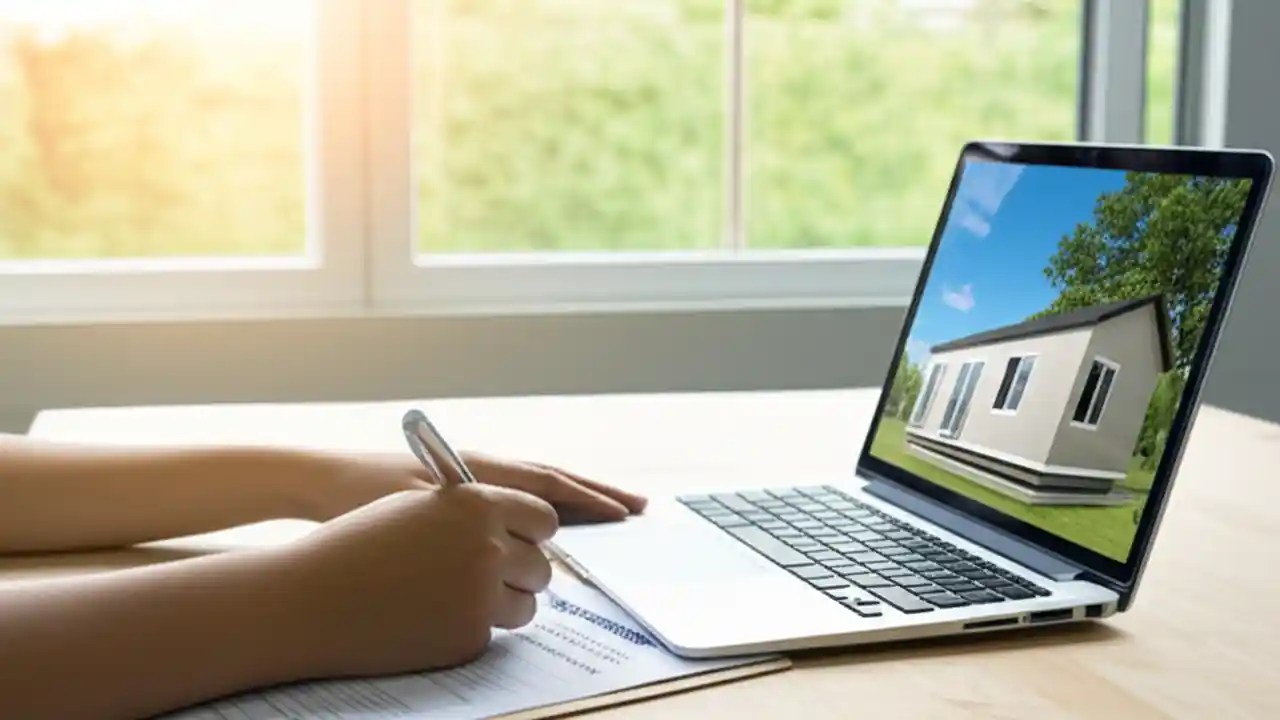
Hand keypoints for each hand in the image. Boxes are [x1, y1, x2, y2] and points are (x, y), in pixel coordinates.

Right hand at [284, 486, 556, 677]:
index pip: (545, 518)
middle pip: (541, 567)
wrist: (310, 596)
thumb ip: (472, 514)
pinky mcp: (469, 637)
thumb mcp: (419, 505)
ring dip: (503, 605)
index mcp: (479, 504)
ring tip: (457, 599)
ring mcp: (482, 596)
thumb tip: (513, 531)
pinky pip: (491, 634)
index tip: (523, 541)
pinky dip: (467, 630)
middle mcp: (490, 547)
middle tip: (487, 578)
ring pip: (526, 606)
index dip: (532, 533)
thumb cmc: (356, 544)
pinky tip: (429, 620)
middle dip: (519, 574)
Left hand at [310, 451, 645, 524]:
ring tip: (615, 511)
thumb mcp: (418, 510)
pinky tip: (560, 522)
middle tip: (641, 508)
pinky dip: (550, 506)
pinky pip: (520, 497)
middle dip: (599, 494)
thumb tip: (519, 532)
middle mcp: (485, 468)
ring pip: (540, 487)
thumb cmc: (364, 497)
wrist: (324, 481)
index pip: (548, 483)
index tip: (624, 514)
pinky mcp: (464, 492)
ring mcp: (477, 477)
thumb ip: (468, 518)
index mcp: (480, 469)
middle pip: (554, 480)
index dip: (589, 500)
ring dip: (579, 499)